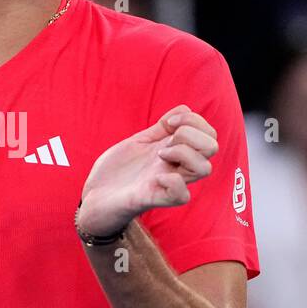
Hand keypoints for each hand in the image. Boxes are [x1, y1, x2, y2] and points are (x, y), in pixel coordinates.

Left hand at [78, 105, 217, 237]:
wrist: (94, 195)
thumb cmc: (117, 171)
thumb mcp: (139, 141)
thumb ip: (161, 129)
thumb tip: (183, 109)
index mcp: (175, 151)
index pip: (208, 134)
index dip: (193, 120)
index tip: (168, 122)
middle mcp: (176, 167)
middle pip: (213, 147)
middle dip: (191, 134)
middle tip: (164, 141)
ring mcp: (167, 183)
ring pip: (205, 169)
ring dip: (183, 154)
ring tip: (159, 155)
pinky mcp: (153, 198)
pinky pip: (182, 195)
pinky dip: (173, 181)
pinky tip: (156, 177)